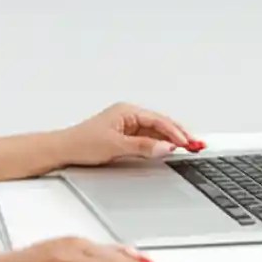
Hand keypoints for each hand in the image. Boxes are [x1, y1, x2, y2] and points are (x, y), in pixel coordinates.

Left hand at [58, 102, 203, 166]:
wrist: (64, 150)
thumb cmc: (82, 143)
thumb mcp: (116, 146)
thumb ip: (143, 146)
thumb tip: (165, 147)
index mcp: (127, 111)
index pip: (158, 121)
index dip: (176, 132)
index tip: (188, 143)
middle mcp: (129, 116)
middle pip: (161, 124)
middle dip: (180, 134)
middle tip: (197, 144)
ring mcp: (127, 126)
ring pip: (156, 132)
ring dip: (172, 139)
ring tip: (190, 147)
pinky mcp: (125, 136)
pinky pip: (149, 138)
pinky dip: (161, 144)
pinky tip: (171, 150)